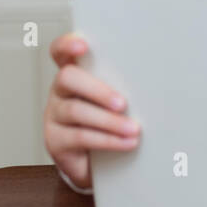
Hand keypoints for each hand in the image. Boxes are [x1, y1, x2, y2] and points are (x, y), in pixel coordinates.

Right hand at [43, 33, 140, 189]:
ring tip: (133, 129)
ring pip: (76, 111)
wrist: (94, 162)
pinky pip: (80, 137)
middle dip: (98, 90)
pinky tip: (126, 142)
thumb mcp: (113, 99)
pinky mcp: (55, 140)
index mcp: (74, 74)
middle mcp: (60, 91)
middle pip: (67, 78)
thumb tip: (153, 82)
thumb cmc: (108, 121)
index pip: (60, 51)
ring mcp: (54, 115)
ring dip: (109, 121)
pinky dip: (108, 140)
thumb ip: (121, 85)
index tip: (83, 46)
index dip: (67, 45)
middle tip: (123, 103)